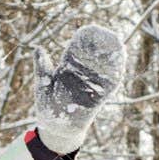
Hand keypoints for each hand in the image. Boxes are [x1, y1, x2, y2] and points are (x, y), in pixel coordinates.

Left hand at [33, 24, 124, 153]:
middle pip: (94, 58)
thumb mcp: (43, 85)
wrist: (56, 129)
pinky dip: (114, 77)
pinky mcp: (96, 99)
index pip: (77, 51)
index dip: (85, 41)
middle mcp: (81, 76)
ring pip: (103, 70)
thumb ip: (42, 67)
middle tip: (109, 34)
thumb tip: (38, 48)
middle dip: (102, 47)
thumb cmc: (48, 107)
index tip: (90, 30)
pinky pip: (107, 87)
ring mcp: (90, 87)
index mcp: (67, 70)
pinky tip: (120, 67)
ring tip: (118, 46)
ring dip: (111, 59)